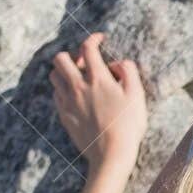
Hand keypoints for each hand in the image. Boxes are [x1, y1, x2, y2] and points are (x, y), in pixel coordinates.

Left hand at [49, 33, 146, 174]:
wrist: (111, 154)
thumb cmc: (128, 126)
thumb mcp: (137, 96)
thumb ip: (128, 72)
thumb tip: (118, 63)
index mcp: (98, 79)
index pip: (88, 48)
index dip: (93, 38)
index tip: (100, 39)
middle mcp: (79, 87)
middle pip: (61, 59)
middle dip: (72, 54)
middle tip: (84, 62)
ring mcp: (69, 102)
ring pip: (54, 76)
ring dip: (63, 71)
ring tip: (77, 77)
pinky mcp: (65, 116)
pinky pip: (56, 95)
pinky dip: (63, 90)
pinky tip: (75, 95)